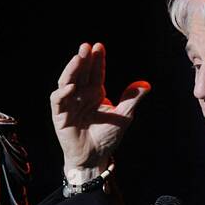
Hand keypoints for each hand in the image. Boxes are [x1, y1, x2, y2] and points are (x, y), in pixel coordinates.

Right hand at [50, 41, 149, 171]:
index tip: (99, 46)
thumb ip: (131, 100)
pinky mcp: (60, 116)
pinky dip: (63, 93)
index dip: (97, 60)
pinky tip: (71, 86)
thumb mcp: (124, 116)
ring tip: (78, 59)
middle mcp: (81, 95)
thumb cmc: (107, 138)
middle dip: (83, 59)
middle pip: (81, 73)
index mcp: (95, 92)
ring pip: (67, 82)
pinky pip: (58, 101)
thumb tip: (146, 84)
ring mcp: (70, 104)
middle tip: (87, 46)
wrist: (95, 158)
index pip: (95, 72)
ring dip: (71, 70)